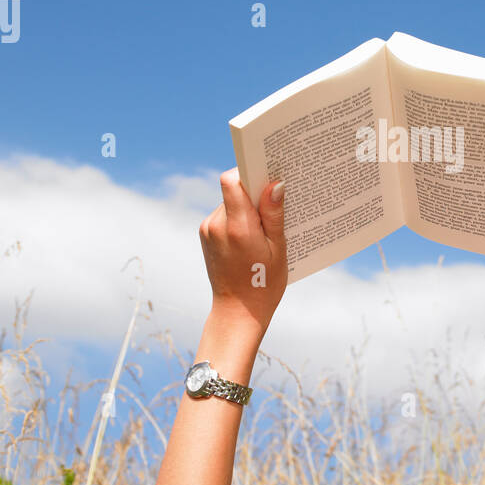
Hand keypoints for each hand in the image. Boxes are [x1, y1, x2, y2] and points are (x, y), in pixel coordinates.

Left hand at [198, 169, 287, 333]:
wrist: (237, 312)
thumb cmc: (263, 284)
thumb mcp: (277, 249)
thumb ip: (273, 214)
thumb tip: (274, 184)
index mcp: (236, 227)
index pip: (232, 180)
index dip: (248, 171)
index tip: (268, 174)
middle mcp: (216, 224)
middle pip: (233, 189)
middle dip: (254, 192)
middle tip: (277, 204)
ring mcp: (208, 229)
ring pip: (230, 201)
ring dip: (248, 207)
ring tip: (266, 228)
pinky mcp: (206, 234)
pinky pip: (225, 214)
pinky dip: (239, 217)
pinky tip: (254, 236)